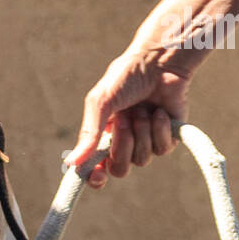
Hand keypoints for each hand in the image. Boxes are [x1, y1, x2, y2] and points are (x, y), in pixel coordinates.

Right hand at [66, 47, 192, 187]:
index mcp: (104, 136)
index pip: (96, 169)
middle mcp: (124, 143)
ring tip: (143, 109)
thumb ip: (88, 134)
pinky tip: (159, 111)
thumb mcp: (101, 102)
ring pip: (142, 159)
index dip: (95, 178)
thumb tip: (70, 163)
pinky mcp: (168, 138)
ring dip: (141, 131)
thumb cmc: (127, 76)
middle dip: (122, 145)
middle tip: (124, 119)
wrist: (160, 61)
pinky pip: (162, 149)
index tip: (97, 176)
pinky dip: (160, 129)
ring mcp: (146, 142)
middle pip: (120, 169)